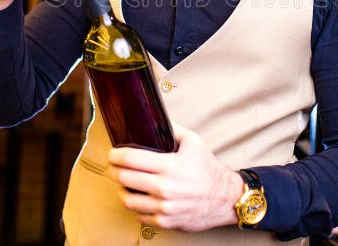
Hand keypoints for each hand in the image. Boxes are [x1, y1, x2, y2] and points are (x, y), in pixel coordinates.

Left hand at [106, 124, 243, 231]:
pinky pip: (139, 215)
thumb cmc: (208, 170)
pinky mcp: (165, 221)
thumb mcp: (193, 142)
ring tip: (123, 183)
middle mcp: (164, 187)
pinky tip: (138, 198)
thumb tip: (155, 117)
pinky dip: (135, 206)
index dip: (115, 155)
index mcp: (169, 166)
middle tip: (113, 167)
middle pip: (123, 178)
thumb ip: (172, 129)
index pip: (130, 159)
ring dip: (121, 190)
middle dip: (113, 171)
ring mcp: (163, 207)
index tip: (113, 153)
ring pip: (127, 199)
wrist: (224, 198)